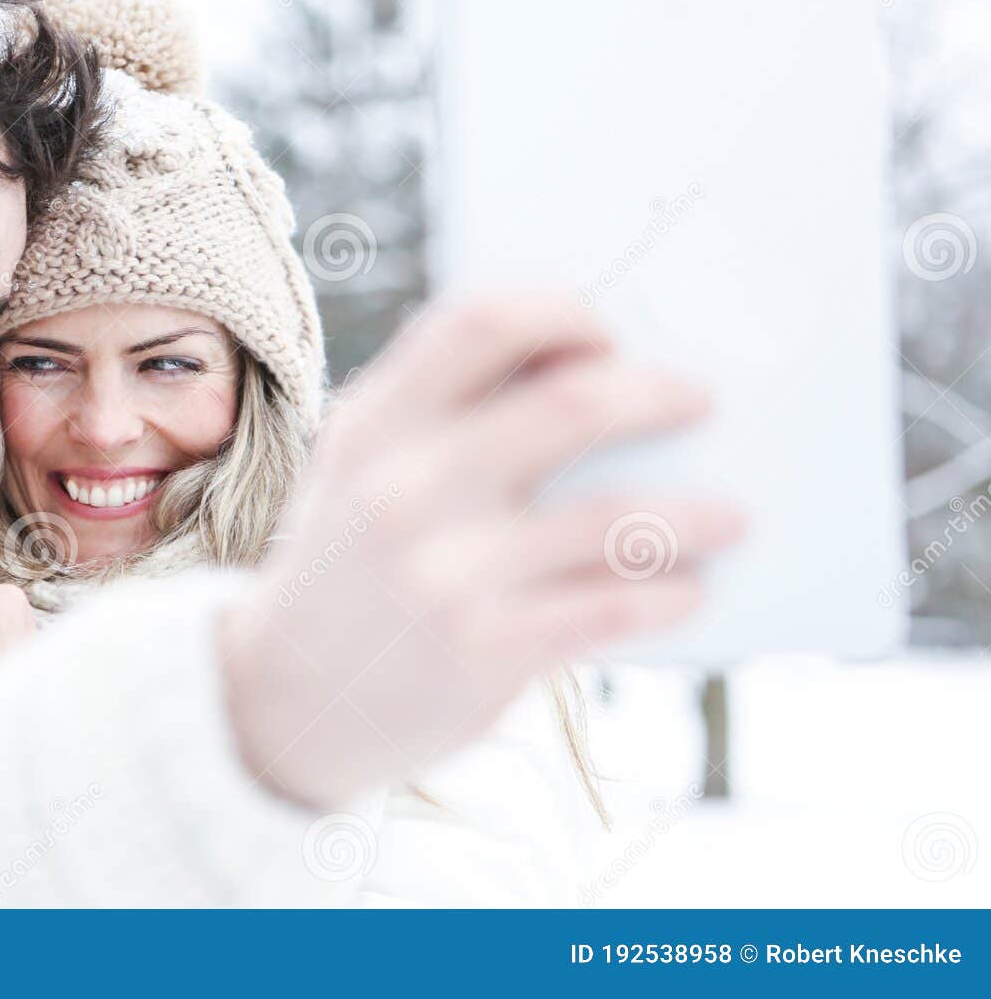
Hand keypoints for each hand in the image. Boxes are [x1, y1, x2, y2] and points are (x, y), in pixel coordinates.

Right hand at [220, 294, 746, 806]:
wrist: (279, 699)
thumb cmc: (347, 564)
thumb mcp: (358, 469)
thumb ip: (437, 412)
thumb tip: (585, 366)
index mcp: (377, 424)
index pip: (483, 322)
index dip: (565, 313)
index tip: (608, 335)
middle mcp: (406, 488)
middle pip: (570, 404)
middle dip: (657, 394)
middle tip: (700, 402)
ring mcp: (444, 573)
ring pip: (614, 517)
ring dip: (693, 512)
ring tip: (732, 516)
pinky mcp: (482, 652)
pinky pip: (610, 608)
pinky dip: (668, 594)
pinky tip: (688, 591)